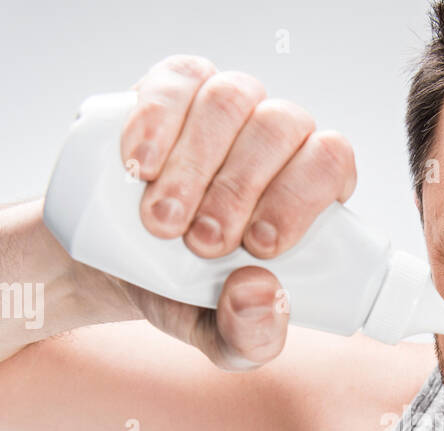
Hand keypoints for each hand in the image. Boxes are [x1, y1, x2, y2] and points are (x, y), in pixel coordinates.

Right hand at [110, 54, 357, 369]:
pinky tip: (138, 165)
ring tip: (161, 219)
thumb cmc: (186, 296)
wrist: (113, 266)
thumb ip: (252, 336)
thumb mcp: (222, 337)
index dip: (299, 199)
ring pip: (231, 101)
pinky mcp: (174, 88)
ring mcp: (228, 106)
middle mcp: (278, 137)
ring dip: (196, 162)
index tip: (258, 246)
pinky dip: (157, 119)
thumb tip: (263, 294)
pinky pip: (179, 79)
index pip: (330, 164)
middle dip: (239, 190)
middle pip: (281, 129)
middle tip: (200, 243)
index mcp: (310, 188)